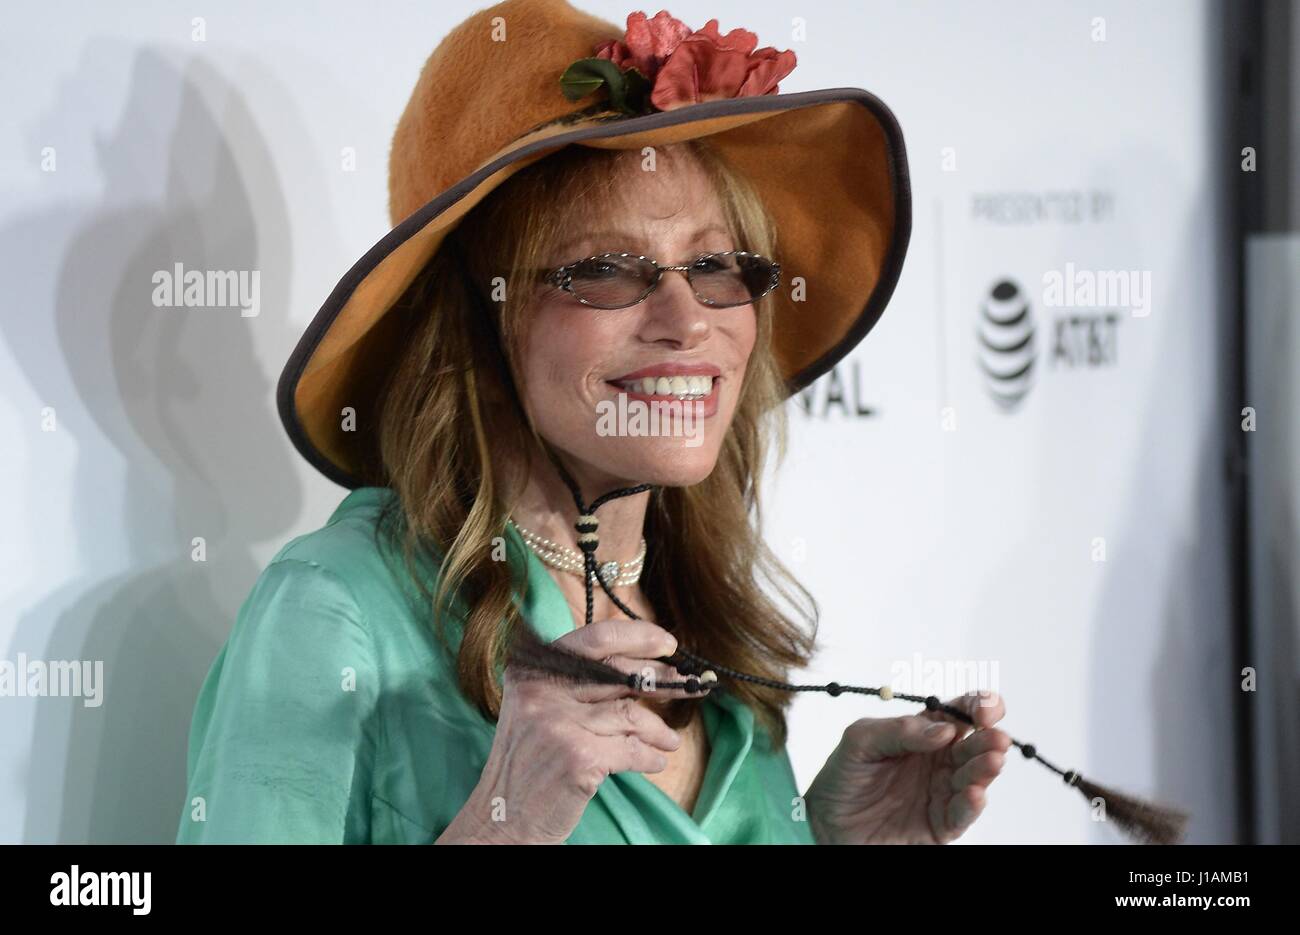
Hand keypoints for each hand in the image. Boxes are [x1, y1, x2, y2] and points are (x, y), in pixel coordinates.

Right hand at [437, 618, 706, 843]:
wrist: (503, 819)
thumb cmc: (528, 764)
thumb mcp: (538, 710)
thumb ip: (578, 684)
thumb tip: (643, 667)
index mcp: (532, 671)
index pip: (595, 638)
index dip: (638, 637)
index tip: (666, 643)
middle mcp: (542, 690)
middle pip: (619, 672)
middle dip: (661, 679)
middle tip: (686, 686)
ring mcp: (560, 722)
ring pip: (631, 714)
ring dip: (658, 729)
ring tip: (668, 740)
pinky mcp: (579, 756)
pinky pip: (633, 749)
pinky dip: (650, 757)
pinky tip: (656, 761)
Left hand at [803, 691, 1011, 844]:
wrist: (826, 823)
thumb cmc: (843, 775)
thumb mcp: (861, 740)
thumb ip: (899, 730)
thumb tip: (944, 730)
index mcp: (925, 732)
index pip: (960, 713)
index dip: (979, 706)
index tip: (985, 710)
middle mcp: (940, 760)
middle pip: (975, 745)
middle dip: (989, 739)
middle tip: (997, 738)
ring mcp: (942, 792)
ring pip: (975, 778)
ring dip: (986, 769)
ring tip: (992, 761)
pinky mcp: (940, 825)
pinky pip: (961, 815)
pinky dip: (971, 806)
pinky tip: (975, 794)